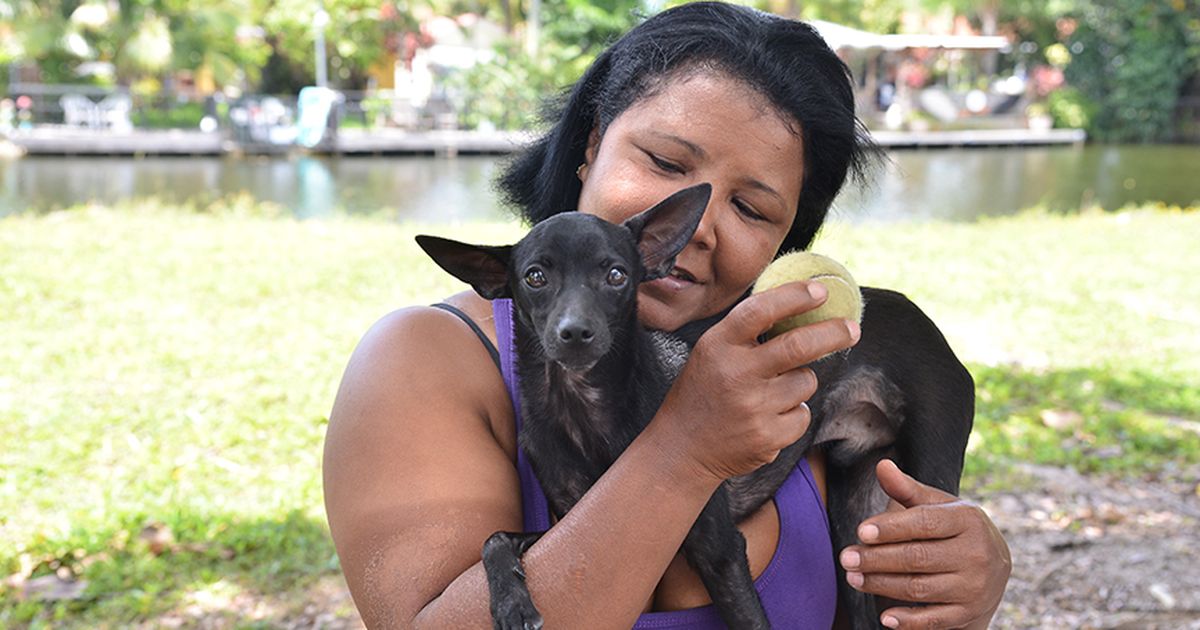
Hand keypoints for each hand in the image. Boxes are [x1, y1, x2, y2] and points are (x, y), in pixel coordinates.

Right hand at [651, 281, 859, 481]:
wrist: (681, 448)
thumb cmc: (703, 392)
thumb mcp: (711, 353)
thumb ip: (746, 333)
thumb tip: (800, 304)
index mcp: (718, 345)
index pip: (761, 311)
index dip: (794, 296)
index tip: (820, 290)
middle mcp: (736, 374)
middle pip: (798, 346)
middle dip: (832, 333)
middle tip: (852, 328)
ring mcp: (752, 408)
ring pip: (805, 382)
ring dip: (798, 383)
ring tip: (769, 394)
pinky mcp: (767, 437)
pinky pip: (802, 414)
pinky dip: (792, 414)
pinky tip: (767, 418)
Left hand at [839, 460, 1010, 628]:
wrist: (994, 567)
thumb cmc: (954, 529)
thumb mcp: (938, 505)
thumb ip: (907, 490)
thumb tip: (882, 466)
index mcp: (968, 520)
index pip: (924, 523)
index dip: (891, 528)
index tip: (861, 532)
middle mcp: (977, 554)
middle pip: (917, 557)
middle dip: (877, 559)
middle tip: (846, 558)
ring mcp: (975, 587)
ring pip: (920, 588)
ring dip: (882, 585)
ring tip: (853, 578)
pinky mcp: (969, 614)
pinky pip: (935, 620)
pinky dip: (909, 621)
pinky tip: (885, 618)